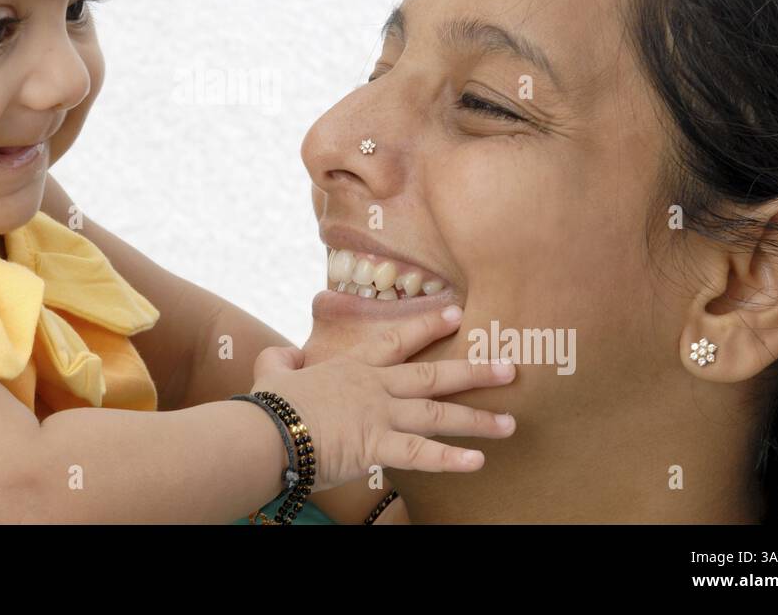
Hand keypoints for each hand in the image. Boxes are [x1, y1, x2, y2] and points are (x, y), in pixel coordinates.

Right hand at [249, 308, 516, 490]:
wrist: (265, 430)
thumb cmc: (267, 406)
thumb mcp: (271, 374)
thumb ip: (281, 361)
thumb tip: (285, 355)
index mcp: (352, 368)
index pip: (397, 342)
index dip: (429, 327)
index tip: (457, 314)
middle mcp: (373, 387)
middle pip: (432, 376)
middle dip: (474, 372)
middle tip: (510, 368)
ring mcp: (378, 415)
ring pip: (438, 415)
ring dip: (477, 419)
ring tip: (511, 423)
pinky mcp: (376, 445)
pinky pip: (420, 454)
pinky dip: (450, 459)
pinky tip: (479, 463)